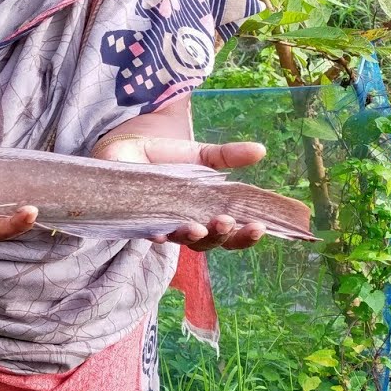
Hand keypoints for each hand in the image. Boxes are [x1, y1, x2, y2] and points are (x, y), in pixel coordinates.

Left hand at [95, 135, 267, 250]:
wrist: (128, 148)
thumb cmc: (168, 159)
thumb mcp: (201, 154)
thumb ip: (228, 156)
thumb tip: (261, 150)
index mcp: (208, 214)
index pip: (232, 233)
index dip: (246, 235)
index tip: (260, 227)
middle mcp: (188, 224)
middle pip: (209, 242)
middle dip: (221, 235)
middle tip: (227, 222)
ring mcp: (164, 224)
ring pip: (180, 240)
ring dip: (191, 236)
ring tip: (197, 227)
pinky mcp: (138, 220)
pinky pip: (147, 233)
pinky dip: (155, 234)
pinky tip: (160, 232)